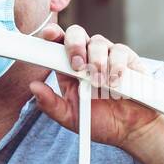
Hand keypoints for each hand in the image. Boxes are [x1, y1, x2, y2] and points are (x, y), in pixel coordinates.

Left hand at [28, 23, 161, 150]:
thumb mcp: (70, 117)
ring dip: (96, 62)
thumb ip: (50, 104)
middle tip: (77, 66)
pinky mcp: (128, 58)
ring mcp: (107, 55)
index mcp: (68, 68)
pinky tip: (114, 82)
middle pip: (77, 33)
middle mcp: (87, 57)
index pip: (57, 44)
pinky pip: (120, 51)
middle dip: (74, 45)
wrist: (130, 129)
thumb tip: (33, 86)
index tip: (49, 34)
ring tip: (98, 84)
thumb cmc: (99, 121)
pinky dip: (116, 66)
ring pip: (98, 42)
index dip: (52, 35)